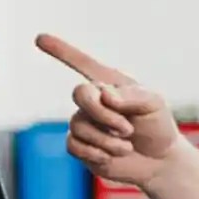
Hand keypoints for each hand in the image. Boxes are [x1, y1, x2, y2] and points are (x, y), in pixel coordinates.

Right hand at [36, 33, 181, 186]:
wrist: (158, 161)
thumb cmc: (157, 126)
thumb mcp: (154, 104)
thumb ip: (131, 95)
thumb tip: (104, 95)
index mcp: (110, 83)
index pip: (82, 63)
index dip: (61, 50)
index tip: (40, 38)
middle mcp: (94, 100)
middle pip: (80, 93)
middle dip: (101, 112)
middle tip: (126, 128)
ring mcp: (85, 122)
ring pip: (79, 125)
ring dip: (106, 139)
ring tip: (126, 145)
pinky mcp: (81, 146)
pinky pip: (74, 145)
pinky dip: (96, 152)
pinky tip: (111, 156)